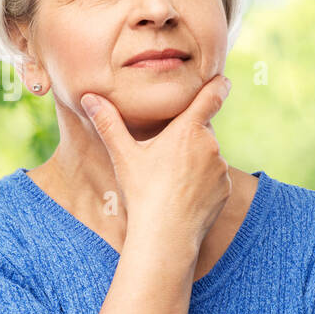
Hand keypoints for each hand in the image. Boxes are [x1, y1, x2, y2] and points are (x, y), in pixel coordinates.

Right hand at [78, 74, 232, 254]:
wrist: (166, 234)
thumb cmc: (143, 192)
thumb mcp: (123, 155)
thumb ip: (108, 123)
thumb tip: (89, 97)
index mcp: (188, 130)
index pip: (210, 98)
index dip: (217, 85)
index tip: (222, 79)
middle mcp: (210, 145)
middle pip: (202, 130)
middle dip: (189, 136)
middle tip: (167, 153)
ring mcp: (221, 169)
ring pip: (209, 155)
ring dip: (196, 159)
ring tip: (171, 179)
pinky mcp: (225, 189)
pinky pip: (215, 177)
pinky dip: (203, 181)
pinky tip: (184, 193)